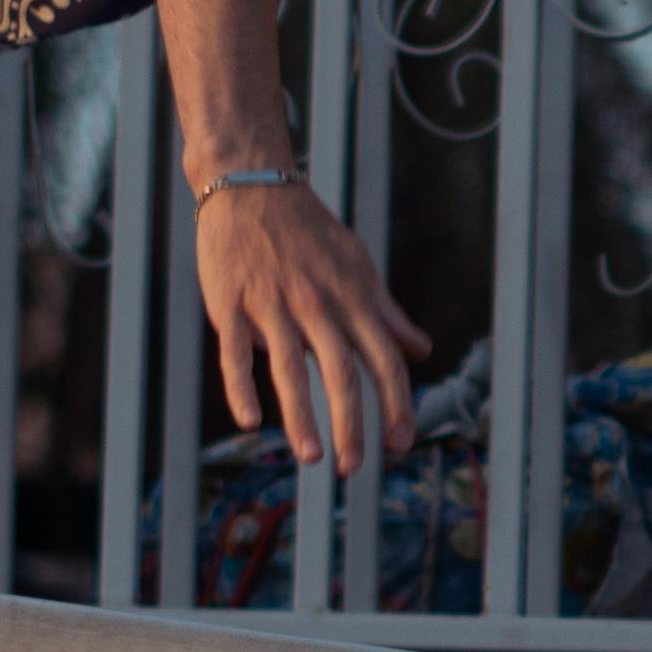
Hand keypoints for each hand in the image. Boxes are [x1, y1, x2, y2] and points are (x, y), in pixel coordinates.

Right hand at [191, 172, 423, 478]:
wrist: (251, 184)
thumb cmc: (308, 231)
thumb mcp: (357, 265)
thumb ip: (386, 312)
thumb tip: (421, 350)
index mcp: (351, 298)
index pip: (384, 358)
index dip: (396, 402)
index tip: (400, 443)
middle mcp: (316, 304)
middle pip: (340, 371)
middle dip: (352, 424)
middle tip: (353, 467)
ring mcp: (271, 304)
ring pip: (290, 368)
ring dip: (302, 416)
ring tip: (312, 457)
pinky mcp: (230, 303)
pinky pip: (234, 352)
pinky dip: (242, 387)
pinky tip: (251, 422)